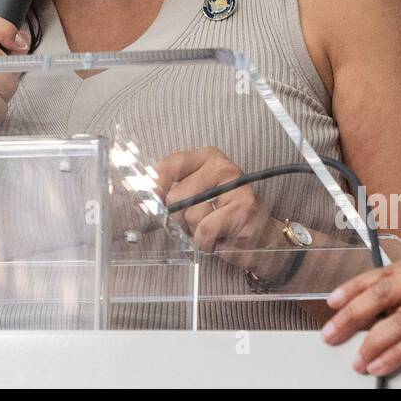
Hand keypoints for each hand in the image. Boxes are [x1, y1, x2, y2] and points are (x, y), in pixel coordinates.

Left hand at [150, 147, 279, 253]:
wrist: (262, 238)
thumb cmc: (223, 216)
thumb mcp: (194, 197)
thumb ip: (169, 192)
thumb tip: (138, 198)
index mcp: (206, 157)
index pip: (168, 165)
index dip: (152, 188)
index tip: (147, 203)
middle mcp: (222, 166)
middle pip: (175, 195)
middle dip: (180, 219)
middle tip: (197, 223)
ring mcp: (235, 186)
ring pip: (190, 215)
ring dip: (195, 233)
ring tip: (213, 230)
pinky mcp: (244, 209)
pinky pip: (205, 230)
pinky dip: (207, 243)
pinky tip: (221, 239)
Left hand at [321, 244, 400, 376]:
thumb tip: (388, 302)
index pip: (384, 271)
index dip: (355, 287)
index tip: (332, 301)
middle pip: (385, 292)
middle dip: (353, 314)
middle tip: (332, 331)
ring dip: (374, 340)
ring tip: (357, 357)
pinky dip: (400, 352)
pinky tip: (384, 362)